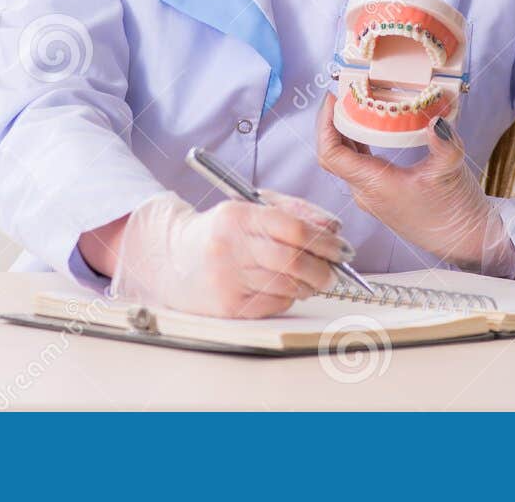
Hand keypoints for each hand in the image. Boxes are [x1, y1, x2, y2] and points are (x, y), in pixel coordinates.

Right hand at [110, 190, 354, 317]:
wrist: (172, 260)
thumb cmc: (222, 232)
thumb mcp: (252, 206)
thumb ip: (296, 210)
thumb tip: (333, 228)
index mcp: (236, 217)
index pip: (293, 229)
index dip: (325, 241)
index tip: (342, 248)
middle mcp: (229, 248)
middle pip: (293, 261)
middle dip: (324, 268)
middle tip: (334, 271)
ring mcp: (228, 280)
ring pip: (288, 286)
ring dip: (310, 285)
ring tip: (313, 279)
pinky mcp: (229, 307)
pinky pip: (276, 304)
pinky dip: (289, 297)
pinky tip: (284, 288)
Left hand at [315, 93, 514, 275]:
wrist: (465, 240)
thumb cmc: (456, 211)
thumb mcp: (451, 171)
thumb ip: (443, 142)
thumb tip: (436, 119)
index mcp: (375, 185)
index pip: (331, 154)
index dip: (324, 124)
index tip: (332, 99)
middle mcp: (366, 192)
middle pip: (333, 154)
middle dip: (331, 122)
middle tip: (342, 93)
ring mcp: (372, 194)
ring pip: (345, 159)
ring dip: (342, 131)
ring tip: (351, 103)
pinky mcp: (382, 194)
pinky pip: (359, 164)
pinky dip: (357, 141)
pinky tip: (366, 125)